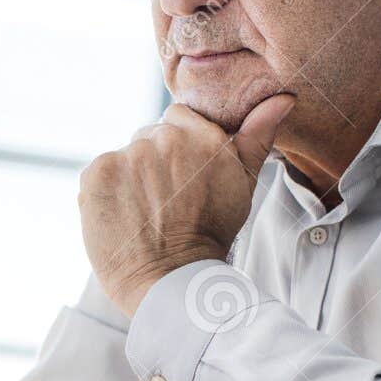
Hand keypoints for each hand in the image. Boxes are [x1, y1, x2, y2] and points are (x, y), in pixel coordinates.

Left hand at [77, 94, 296, 317]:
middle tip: (167, 200)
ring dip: (131, 177)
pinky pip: (101, 173)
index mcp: (200, 134)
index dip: (180, 149)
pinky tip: (124, 216)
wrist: (170, 281)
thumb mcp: (242, 184)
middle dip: (155, 162)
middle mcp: (163, 138)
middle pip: (150, 136)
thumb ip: (257, 137)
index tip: (184, 178)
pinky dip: (108, 193)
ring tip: (146, 212)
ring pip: (125, 156)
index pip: (178, 118)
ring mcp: (127, 155)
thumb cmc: (211, 235)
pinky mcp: (98, 174)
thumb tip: (282, 98)